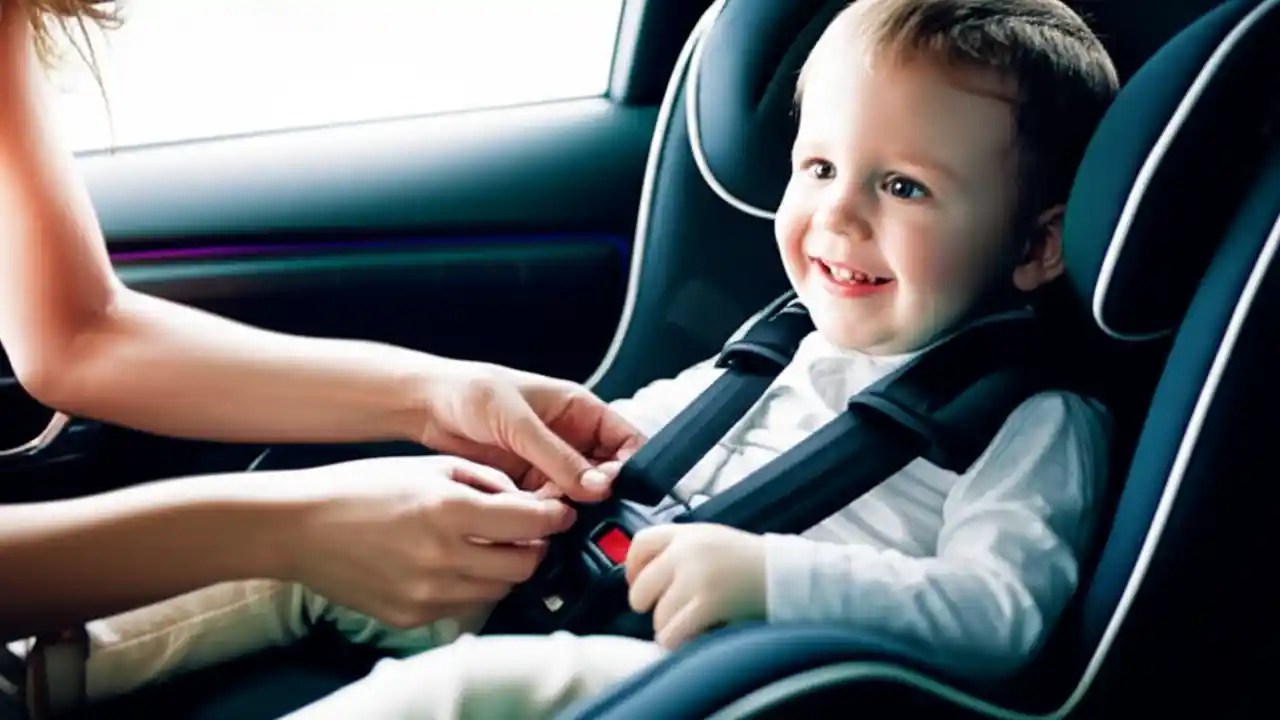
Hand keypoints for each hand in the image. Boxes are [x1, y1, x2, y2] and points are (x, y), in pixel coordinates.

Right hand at [282, 455, 574, 629]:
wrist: (300, 527)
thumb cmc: (362, 488)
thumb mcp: (432, 465)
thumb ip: (488, 482)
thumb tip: (527, 501)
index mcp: (449, 510)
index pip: (532, 524)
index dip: (556, 517)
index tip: (560, 513)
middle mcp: (443, 557)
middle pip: (525, 565)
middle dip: (535, 546)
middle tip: (526, 531)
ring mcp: (428, 593)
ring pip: (499, 590)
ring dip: (505, 568)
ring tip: (486, 545)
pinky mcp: (412, 617)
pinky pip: (464, 606)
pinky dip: (470, 586)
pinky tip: (452, 563)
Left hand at [418, 361, 646, 502]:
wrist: (426, 405)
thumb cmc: (472, 392)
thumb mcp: (518, 421)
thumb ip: (558, 456)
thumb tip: (599, 487)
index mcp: (581, 410)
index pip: (627, 440)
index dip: (629, 466)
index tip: (615, 489)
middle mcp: (572, 438)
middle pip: (607, 474)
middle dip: (599, 494)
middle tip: (582, 507)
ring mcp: (551, 463)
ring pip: (579, 495)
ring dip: (569, 507)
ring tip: (550, 511)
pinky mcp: (529, 483)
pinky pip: (550, 505)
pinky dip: (545, 514)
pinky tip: (530, 514)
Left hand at [625, 523, 767, 648]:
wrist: (788, 574)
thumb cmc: (750, 562)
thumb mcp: (712, 540)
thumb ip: (680, 550)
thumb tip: (645, 576)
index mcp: (687, 533)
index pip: (640, 544)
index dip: (632, 568)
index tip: (638, 583)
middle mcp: (687, 551)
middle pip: (641, 587)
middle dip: (648, 606)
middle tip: (664, 613)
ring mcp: (696, 577)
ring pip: (657, 616)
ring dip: (669, 628)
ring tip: (689, 625)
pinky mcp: (708, 603)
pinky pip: (672, 634)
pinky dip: (679, 642)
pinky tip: (694, 637)